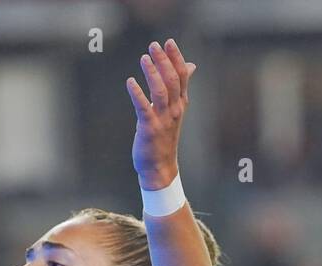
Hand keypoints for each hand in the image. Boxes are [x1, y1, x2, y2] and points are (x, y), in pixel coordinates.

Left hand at [126, 38, 196, 189]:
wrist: (160, 167)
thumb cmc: (164, 137)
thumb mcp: (175, 110)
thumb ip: (181, 87)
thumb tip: (191, 65)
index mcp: (181, 103)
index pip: (182, 76)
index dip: (176, 58)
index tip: (169, 42)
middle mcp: (175, 110)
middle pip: (172, 80)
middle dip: (164, 61)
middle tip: (153, 45)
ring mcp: (163, 120)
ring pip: (160, 91)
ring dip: (152, 73)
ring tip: (144, 58)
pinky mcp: (149, 129)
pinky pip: (143, 108)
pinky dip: (137, 94)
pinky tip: (130, 81)